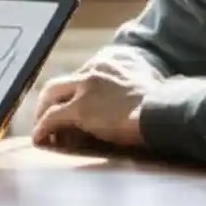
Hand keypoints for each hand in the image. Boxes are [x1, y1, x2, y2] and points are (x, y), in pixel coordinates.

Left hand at [32, 57, 151, 148]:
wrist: (164, 111)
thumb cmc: (161, 107)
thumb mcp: (143, 89)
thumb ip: (128, 92)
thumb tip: (128, 107)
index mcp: (108, 66)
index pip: (79, 77)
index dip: (71, 94)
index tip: (69, 106)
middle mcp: (93, 72)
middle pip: (58, 84)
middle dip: (48, 101)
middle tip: (45, 117)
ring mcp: (85, 89)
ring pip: (50, 96)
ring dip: (42, 113)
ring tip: (42, 130)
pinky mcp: (81, 108)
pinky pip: (52, 117)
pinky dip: (43, 128)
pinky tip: (40, 139)